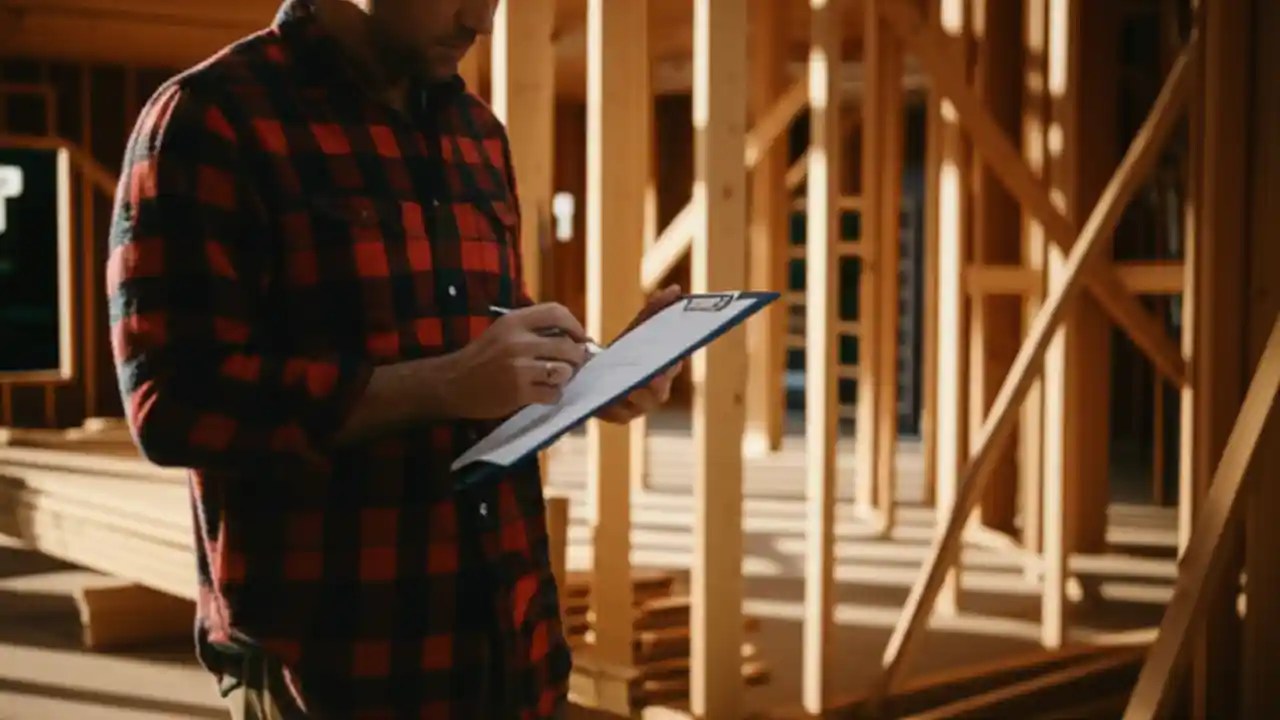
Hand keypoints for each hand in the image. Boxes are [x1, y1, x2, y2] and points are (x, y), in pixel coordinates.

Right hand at [449, 303, 589, 418]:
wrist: (453, 383)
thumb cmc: (482, 356)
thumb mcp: (503, 331)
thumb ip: (534, 330)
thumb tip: (576, 338)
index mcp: (514, 321)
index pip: (556, 312)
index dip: (575, 325)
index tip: (580, 338)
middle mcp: (518, 341)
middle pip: (567, 346)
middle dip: (576, 357)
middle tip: (573, 364)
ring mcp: (519, 368)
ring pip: (564, 371)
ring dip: (565, 377)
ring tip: (555, 378)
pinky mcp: (519, 392)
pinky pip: (553, 394)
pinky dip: (553, 395)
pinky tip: (542, 393)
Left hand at [595, 285, 683, 424]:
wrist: (597, 371)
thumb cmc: (625, 349)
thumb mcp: (638, 327)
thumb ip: (655, 309)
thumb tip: (674, 289)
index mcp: (667, 371)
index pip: (674, 366)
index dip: (674, 361)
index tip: (672, 354)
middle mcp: (657, 392)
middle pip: (661, 390)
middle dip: (658, 382)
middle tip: (654, 375)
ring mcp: (639, 407)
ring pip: (643, 404)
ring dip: (638, 397)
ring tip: (630, 386)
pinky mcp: (618, 416)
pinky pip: (619, 414)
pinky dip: (614, 406)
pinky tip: (608, 397)